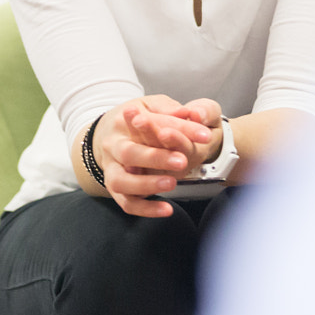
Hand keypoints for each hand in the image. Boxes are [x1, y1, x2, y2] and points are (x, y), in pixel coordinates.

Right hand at [94, 96, 212, 217]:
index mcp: (123, 120)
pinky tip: (167, 209)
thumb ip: (172, 110)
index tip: (204, 135)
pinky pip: (128, 203)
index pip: (151, 123)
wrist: (110, 134)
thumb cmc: (138, 118)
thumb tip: (192, 112)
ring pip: (122, 181)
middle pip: (129, 153)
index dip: (180, 128)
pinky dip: (146, 209)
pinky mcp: (116, 189)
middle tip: (181, 161)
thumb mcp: (153, 105)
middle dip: (156, 158)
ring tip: (171, 183)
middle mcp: (113, 145)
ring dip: (147, 184)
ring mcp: (112, 169)